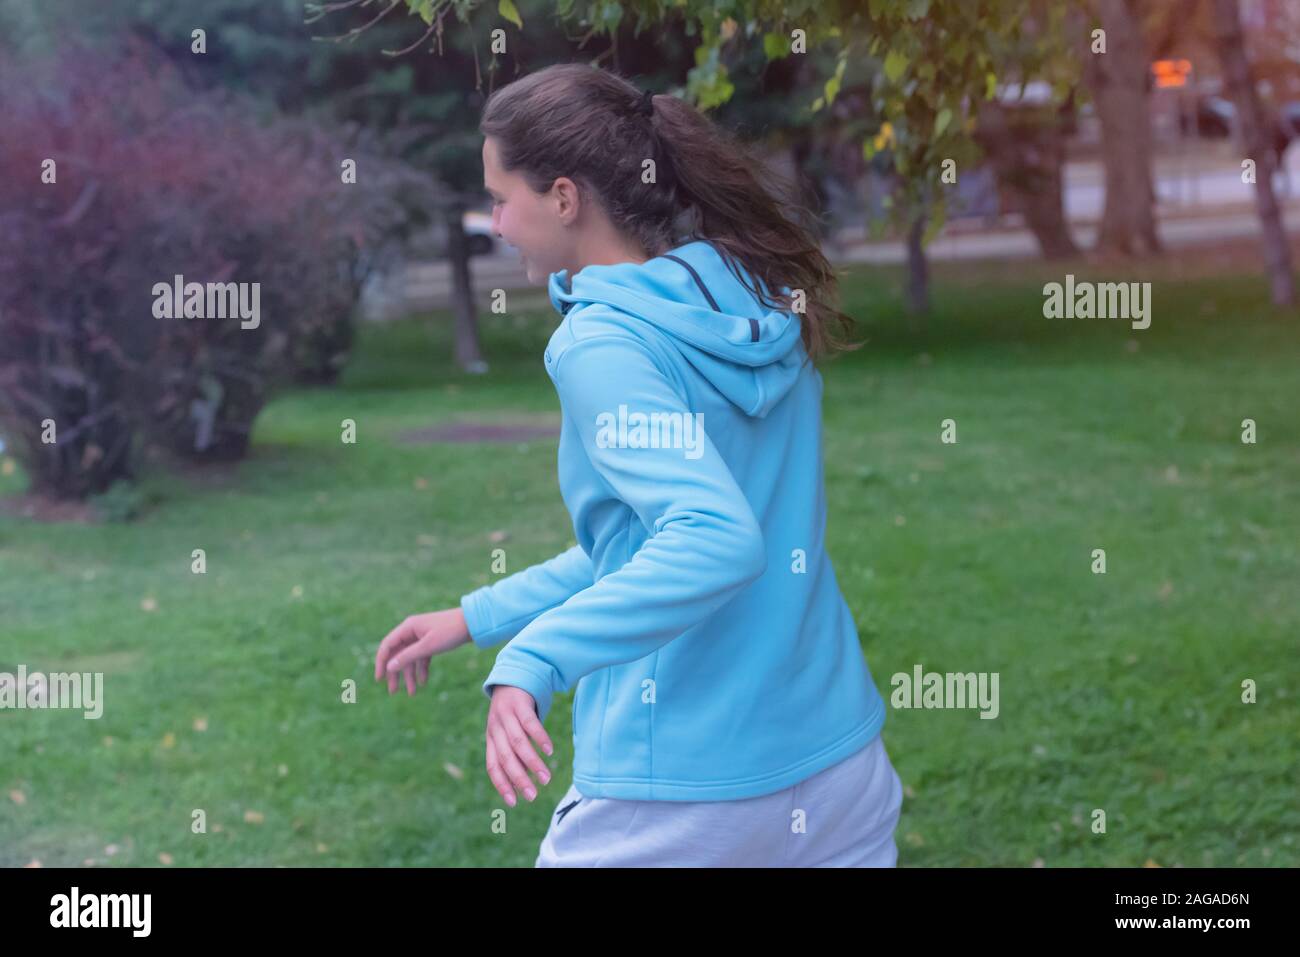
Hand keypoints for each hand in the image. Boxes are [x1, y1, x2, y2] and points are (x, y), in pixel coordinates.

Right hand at [374, 608, 470, 695]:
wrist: (473, 623)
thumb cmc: (450, 632)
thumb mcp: (428, 646)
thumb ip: (408, 657)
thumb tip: (389, 667)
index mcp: (407, 628)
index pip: (387, 646)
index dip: (381, 663)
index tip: (379, 679)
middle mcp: (412, 631)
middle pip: (398, 655)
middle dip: (395, 674)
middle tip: (393, 692)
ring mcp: (421, 636)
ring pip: (410, 658)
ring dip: (410, 675)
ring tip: (412, 693)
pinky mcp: (431, 641)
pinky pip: (422, 658)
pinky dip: (422, 669)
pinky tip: (424, 682)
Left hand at [485, 684, 553, 806]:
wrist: (512, 676)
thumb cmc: (512, 713)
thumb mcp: (508, 732)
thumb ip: (514, 753)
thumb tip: (525, 779)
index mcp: (491, 739)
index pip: (493, 766)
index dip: (502, 785)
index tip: (514, 802)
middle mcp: (495, 729)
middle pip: (506, 758)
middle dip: (519, 779)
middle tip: (532, 796)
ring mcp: (506, 716)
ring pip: (518, 744)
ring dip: (532, 763)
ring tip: (546, 778)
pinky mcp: (520, 704)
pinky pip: (529, 723)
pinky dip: (539, 738)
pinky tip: (549, 751)